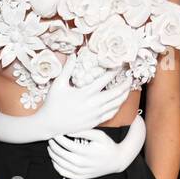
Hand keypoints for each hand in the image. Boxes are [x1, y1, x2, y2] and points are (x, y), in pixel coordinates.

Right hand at [0, 58, 129, 143]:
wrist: (50, 124)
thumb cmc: (53, 102)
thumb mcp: (58, 84)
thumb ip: (67, 69)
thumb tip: (73, 54)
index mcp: (85, 93)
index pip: (105, 79)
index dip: (114, 71)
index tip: (120, 65)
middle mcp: (93, 104)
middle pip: (116, 93)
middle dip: (125, 83)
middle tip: (130, 76)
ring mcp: (95, 114)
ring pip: (117, 104)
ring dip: (124, 94)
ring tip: (128, 87)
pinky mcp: (95, 122)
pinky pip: (112, 113)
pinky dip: (118, 106)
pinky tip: (118, 101)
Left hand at [47, 114, 146, 178]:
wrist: (116, 161)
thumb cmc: (107, 145)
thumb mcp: (99, 135)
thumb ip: (84, 132)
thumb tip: (68, 131)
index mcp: (86, 152)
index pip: (65, 143)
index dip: (58, 137)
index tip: (55, 132)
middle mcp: (81, 164)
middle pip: (60, 154)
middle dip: (53, 145)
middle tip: (51, 138)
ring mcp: (80, 172)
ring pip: (59, 164)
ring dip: (52, 154)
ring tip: (51, 146)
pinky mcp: (80, 177)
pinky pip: (63, 173)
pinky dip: (56, 165)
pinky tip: (55, 158)